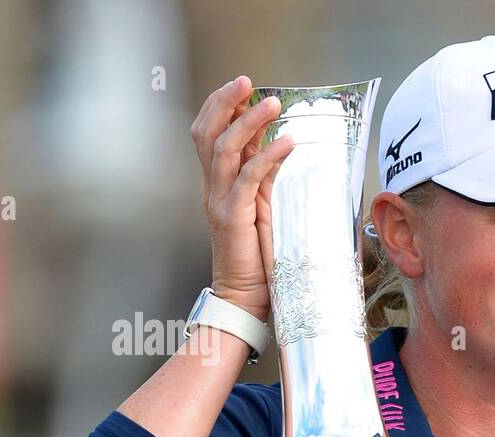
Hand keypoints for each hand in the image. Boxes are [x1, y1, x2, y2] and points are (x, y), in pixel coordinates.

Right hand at [190, 75, 294, 321]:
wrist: (246, 296)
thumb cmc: (258, 258)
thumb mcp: (262, 208)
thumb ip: (263, 179)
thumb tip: (277, 148)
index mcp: (216, 184)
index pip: (208, 135)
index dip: (220, 107)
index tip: (242, 88)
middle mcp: (212, 188)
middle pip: (207, 132)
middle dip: (225, 102)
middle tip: (247, 81)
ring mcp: (219, 201)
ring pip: (225, 148)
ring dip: (248, 121)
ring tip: (272, 103)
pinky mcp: (233, 215)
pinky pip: (249, 177)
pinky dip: (268, 156)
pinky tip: (287, 142)